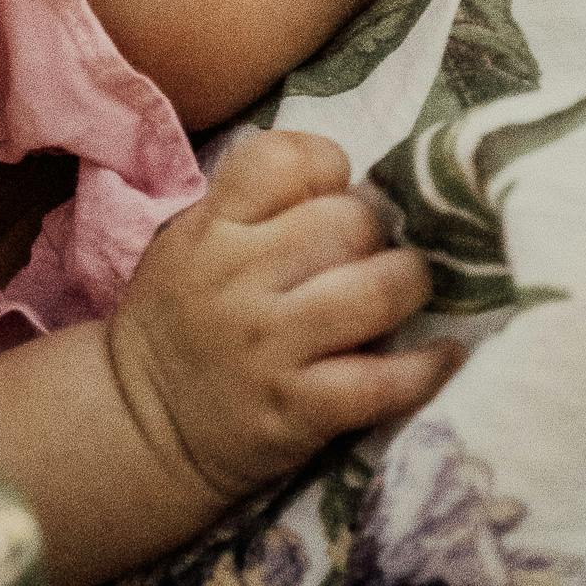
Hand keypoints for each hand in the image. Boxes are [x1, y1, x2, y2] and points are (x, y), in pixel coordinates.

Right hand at [103, 130, 453, 509]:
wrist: (143, 427)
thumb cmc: (185, 320)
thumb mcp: (194, 242)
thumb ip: (259, 207)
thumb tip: (357, 185)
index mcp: (212, 227)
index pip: (285, 159)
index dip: (327, 167)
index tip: (335, 195)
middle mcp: (238, 279)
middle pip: (351, 221)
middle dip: (378, 233)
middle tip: (373, 255)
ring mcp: (269, 346)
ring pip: (378, 290)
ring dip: (409, 286)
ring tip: (406, 293)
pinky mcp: (298, 409)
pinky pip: (384, 381)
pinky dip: (426, 367)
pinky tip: (442, 355)